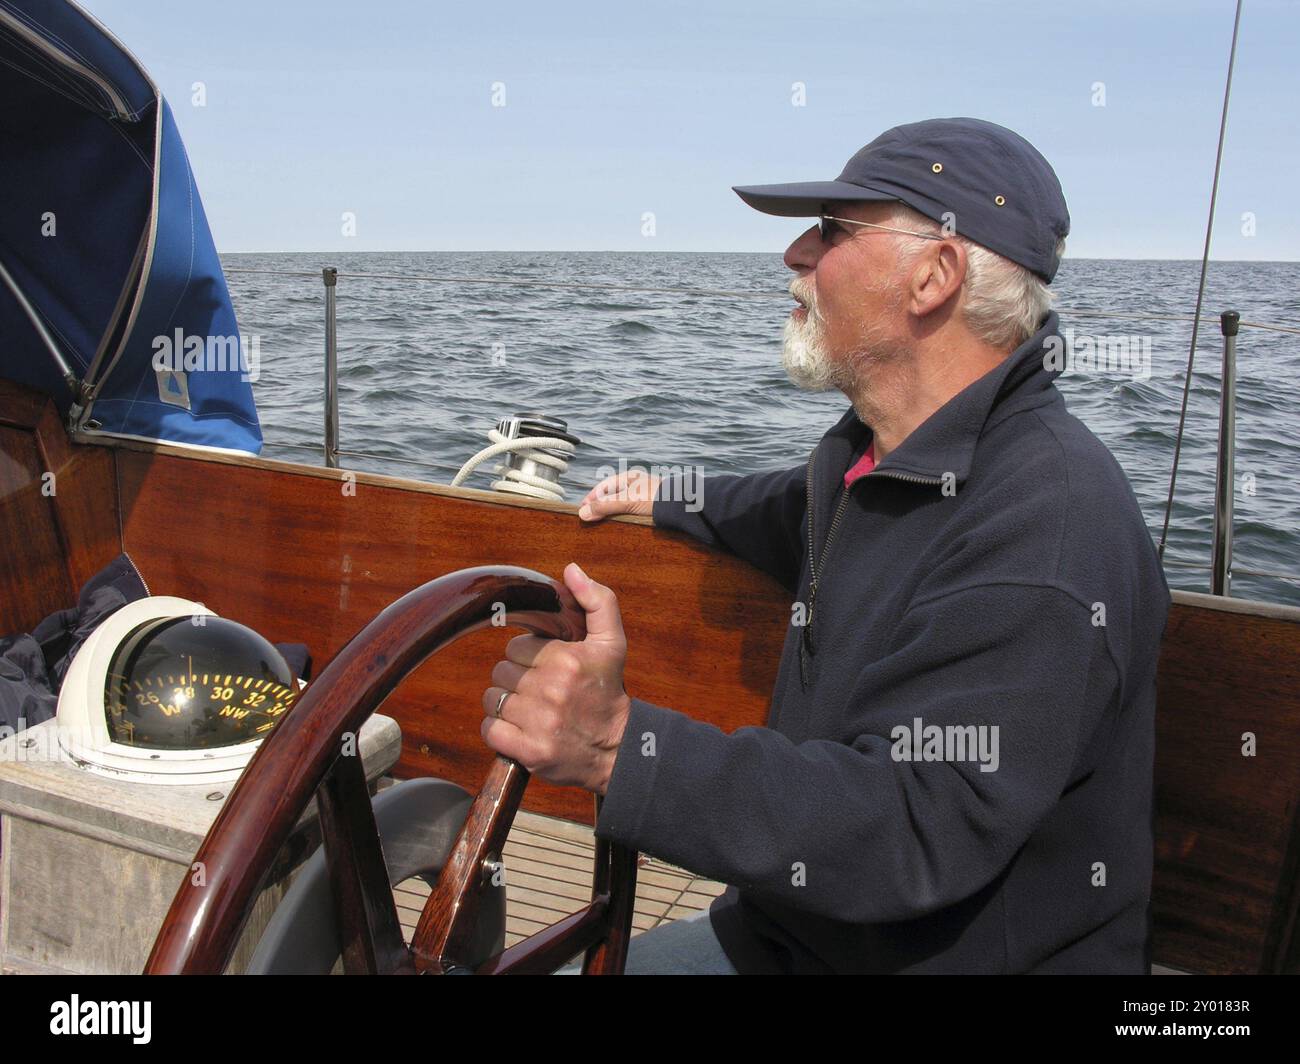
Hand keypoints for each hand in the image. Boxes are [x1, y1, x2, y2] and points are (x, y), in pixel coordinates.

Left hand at [481, 563, 631, 794]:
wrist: (617, 750)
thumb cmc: (608, 692)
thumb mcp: (612, 642)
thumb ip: (596, 600)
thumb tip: (570, 570)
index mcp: (567, 659)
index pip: (516, 647)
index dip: (528, 656)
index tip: (546, 667)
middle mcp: (551, 690)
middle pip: (501, 672)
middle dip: (517, 679)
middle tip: (540, 690)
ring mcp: (538, 722)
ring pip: (493, 698)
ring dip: (506, 704)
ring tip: (531, 709)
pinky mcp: (528, 750)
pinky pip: (489, 728)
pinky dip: (499, 729)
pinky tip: (520, 728)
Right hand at [577, 469, 660, 521]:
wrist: (682, 506)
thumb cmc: (654, 498)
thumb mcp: (626, 501)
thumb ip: (605, 506)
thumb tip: (582, 513)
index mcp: (629, 478)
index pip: (604, 486)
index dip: (591, 498)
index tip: (582, 510)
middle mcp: (635, 486)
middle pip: (611, 496)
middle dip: (600, 507)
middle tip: (590, 519)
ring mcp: (643, 497)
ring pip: (621, 505)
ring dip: (611, 514)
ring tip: (602, 526)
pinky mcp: (650, 508)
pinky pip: (631, 513)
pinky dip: (622, 519)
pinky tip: (620, 527)